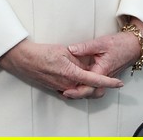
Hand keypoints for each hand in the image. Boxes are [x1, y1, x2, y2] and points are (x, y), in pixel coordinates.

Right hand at [0, 38, 123, 98]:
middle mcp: (68, 85)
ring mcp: (61, 88)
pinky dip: (80, 86)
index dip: (109, 82)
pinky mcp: (56, 89)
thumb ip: (80, 58)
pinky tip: (80, 78)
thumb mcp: (65, 51)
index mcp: (72, 74)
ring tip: (95, 74)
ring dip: (90, 85)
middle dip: (101, 86)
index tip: (118, 83)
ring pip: (81, 91)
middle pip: (90, 90)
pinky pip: (72, 91)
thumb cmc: (42, 54)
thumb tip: (90, 64)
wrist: (24, 60)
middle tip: (110, 78)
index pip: (95, 80)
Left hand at [65, 18, 142, 98]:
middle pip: (91, 93)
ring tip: (69, 90)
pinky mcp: (107, 76)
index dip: (76, 91)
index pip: (88, 86)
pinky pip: (96, 86)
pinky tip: (79, 83)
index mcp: (102, 71)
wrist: (134, 45)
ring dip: (82, 93)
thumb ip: (85, 47)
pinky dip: (88, 88)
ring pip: (94, 92)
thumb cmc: (120, 43)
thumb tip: (71, 49)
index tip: (65, 91)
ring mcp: (107, 78)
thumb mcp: (101, 43)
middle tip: (64, 93)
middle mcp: (105, 77)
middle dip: (78, 95)